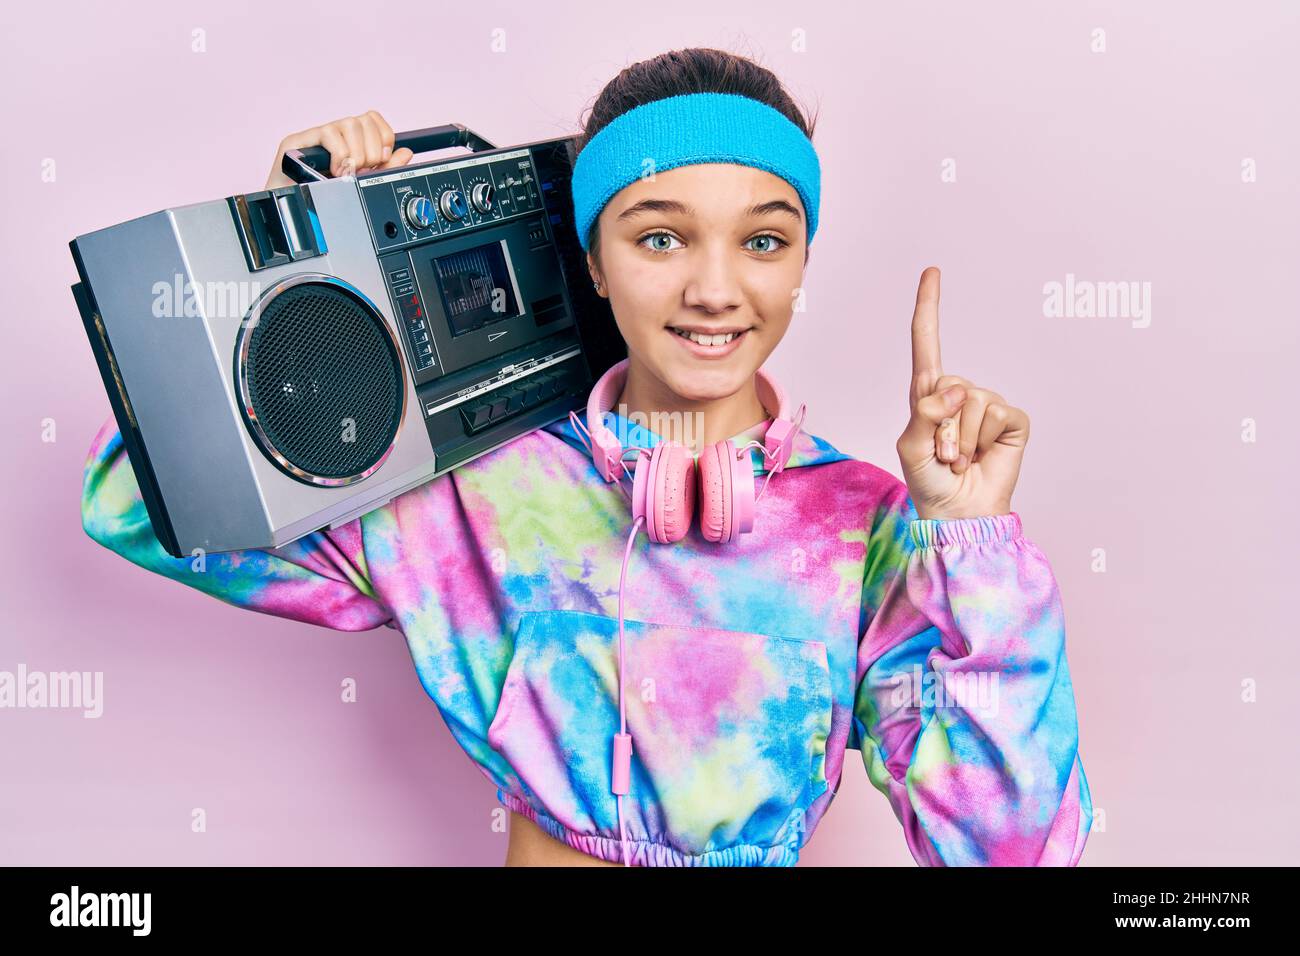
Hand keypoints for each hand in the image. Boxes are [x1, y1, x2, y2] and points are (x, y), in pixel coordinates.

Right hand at [264, 110, 413, 189]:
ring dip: (356, 153)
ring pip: (350, 123)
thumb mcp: (363, 182)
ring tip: (347, 172)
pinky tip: (335, 170)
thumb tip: (405, 152)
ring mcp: (317, 135)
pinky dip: (339, 155)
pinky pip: (329, 134)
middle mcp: (335, 132)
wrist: (292, 206)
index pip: (374, 119)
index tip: (382, 159)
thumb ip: (386, 169)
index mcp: (350, 139)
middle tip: (362, 171)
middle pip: (365, 120)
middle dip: (371, 151)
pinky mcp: (300, 139)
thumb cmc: (323, 194)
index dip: (384, 137)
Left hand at [895, 267, 1029, 520]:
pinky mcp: (1011, 419)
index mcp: (928, 396)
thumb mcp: (911, 448)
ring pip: (973, 403)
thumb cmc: (930, 484)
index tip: (932, 272)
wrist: (960, 515)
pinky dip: (985, 439)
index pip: (928, 344)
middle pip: (949, 384)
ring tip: (960, 459)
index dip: (929, 308)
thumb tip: (958, 390)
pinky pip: (996, 413)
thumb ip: (925, 415)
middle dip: (942, 426)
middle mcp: (959, 394)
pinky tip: (982, 456)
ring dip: (962, 439)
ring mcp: (987, 405)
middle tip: (944, 455)